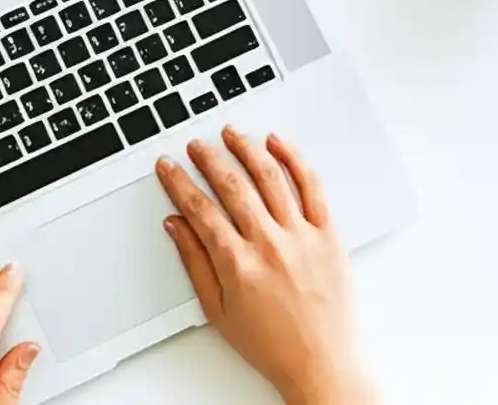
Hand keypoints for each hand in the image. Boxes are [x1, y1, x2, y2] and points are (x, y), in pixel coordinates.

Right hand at [156, 127, 374, 404]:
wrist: (321, 362)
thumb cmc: (272, 344)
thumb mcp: (218, 310)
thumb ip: (195, 263)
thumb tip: (176, 226)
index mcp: (238, 263)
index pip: (200, 208)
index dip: (179, 182)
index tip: (168, 166)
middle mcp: (269, 244)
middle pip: (232, 185)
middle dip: (208, 159)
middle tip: (196, 146)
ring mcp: (301, 236)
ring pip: (271, 176)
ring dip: (247, 148)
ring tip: (232, 134)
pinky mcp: (328, 234)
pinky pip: (312, 186)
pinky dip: (295, 160)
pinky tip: (280, 144)